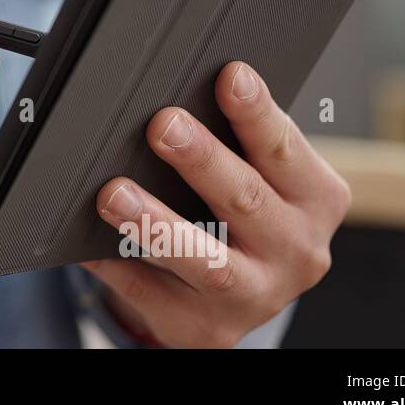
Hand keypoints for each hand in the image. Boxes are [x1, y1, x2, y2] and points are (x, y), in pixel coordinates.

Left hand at [82, 61, 351, 347]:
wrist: (246, 291)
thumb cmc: (250, 211)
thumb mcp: (263, 173)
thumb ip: (238, 139)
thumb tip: (175, 91)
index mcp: (317, 200)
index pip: (284, 149)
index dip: (256, 113)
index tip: (230, 76)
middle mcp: (296, 251)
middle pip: (246, 201)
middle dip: (203, 160)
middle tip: (164, 125)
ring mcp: (254, 296)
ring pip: (204, 260)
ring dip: (156, 224)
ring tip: (114, 192)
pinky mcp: (207, 328)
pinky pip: (151, 293)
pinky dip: (118, 265)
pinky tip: (87, 243)